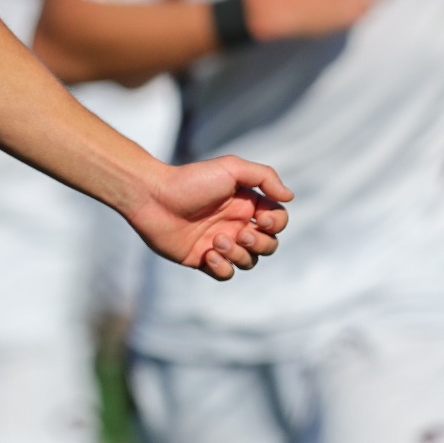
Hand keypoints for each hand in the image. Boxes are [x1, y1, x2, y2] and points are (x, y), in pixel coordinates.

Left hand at [126, 156, 292, 280]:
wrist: (153, 197)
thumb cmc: (191, 180)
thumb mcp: (231, 168)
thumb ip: (264, 176)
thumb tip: (290, 196)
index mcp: (245, 204)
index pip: (277, 221)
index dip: (275, 224)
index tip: (259, 217)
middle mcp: (236, 224)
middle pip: (268, 245)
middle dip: (259, 243)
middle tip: (239, 233)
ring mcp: (220, 243)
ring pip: (249, 262)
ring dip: (238, 254)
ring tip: (216, 240)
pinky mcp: (202, 259)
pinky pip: (226, 274)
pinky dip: (222, 268)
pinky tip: (207, 254)